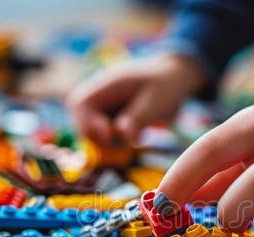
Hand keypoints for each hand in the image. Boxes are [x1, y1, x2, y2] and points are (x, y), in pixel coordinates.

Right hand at [66, 53, 204, 142]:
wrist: (175, 78)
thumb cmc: (166, 85)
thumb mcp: (157, 100)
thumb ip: (139, 117)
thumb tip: (122, 134)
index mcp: (107, 85)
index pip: (79, 103)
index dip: (87, 122)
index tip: (109, 135)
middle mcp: (100, 96)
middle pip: (82, 120)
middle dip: (99, 136)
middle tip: (126, 141)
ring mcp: (105, 107)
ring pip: (93, 131)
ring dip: (109, 140)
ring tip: (136, 135)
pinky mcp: (112, 118)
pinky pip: (106, 135)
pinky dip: (117, 141)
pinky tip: (137, 134)